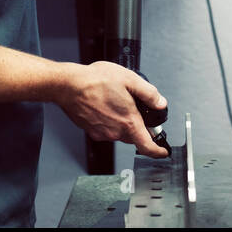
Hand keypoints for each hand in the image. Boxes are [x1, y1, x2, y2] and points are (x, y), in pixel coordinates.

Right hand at [55, 61, 169, 158]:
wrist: (69, 86)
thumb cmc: (95, 81)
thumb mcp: (130, 80)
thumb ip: (149, 93)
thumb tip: (160, 103)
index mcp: (128, 122)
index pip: (147, 145)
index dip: (158, 151)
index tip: (163, 151)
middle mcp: (115, 132)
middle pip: (134, 136)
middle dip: (139, 126)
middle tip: (135, 108)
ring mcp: (102, 133)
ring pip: (120, 132)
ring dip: (123, 121)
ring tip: (116, 100)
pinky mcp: (91, 130)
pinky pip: (107, 129)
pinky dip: (110, 120)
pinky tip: (104, 104)